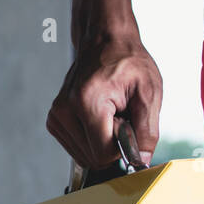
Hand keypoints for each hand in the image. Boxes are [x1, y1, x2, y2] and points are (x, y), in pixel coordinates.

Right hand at [47, 26, 161, 169]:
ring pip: (84, 156)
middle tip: (120, 115)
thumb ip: (147, 131)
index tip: (128, 121)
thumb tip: (140, 161)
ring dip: (102, 142)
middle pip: (93, 158)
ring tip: (109, 113)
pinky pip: (77, 148)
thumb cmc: (128, 61)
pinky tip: (99, 117)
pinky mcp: (54, 120)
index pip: (104, 153)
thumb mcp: (149, 92)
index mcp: (87, 102)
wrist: (105, 42)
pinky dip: (92, 139)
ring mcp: (56, 116)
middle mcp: (64, 110)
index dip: (123, 145)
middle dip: (112, 144)